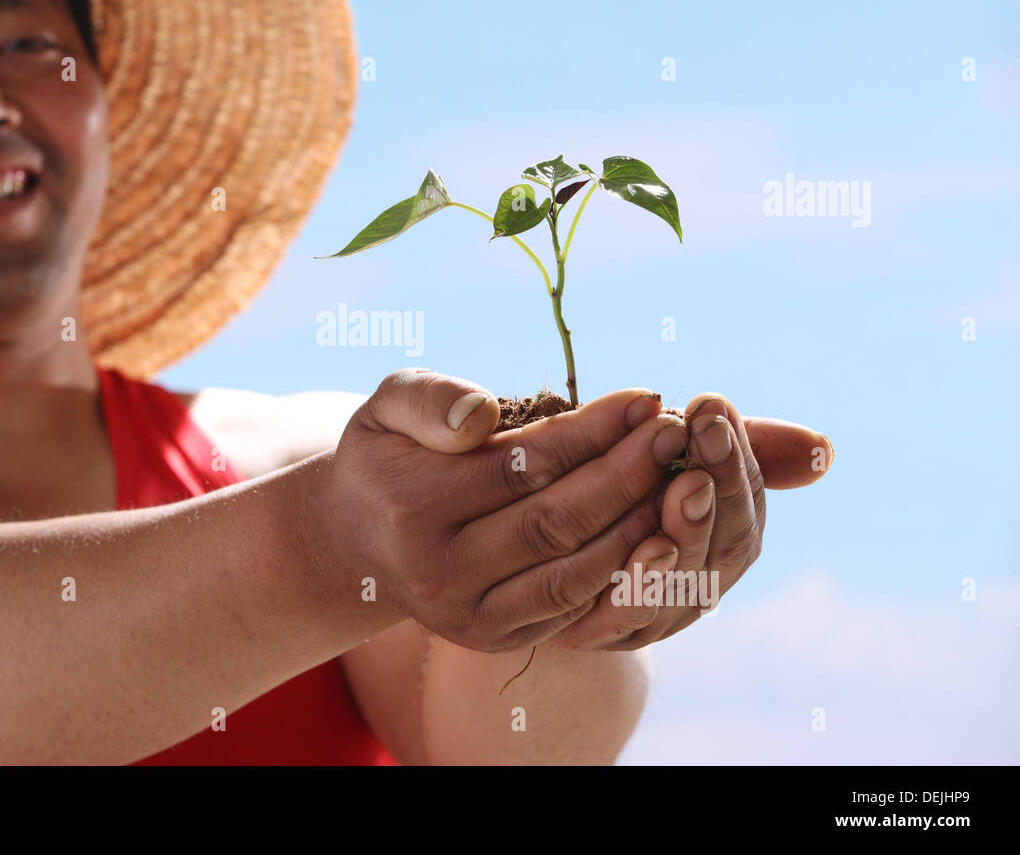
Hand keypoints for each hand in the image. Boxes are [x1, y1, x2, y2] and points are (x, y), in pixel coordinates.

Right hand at [311, 368, 691, 652]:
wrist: (356, 537)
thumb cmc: (387, 455)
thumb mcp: (387, 407)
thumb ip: (430, 399)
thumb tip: (482, 416)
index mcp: (413, 506)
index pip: (526, 466)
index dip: (594, 432)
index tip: (645, 399)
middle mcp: (439, 573)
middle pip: (558, 521)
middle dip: (630, 474)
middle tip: (678, 432)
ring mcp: (469, 616)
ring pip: (576, 573)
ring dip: (640, 525)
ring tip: (681, 478)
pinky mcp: (496, 639)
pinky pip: (574, 606)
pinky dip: (623, 569)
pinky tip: (655, 527)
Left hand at [547, 393, 833, 650]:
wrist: (534, 554)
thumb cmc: (614, 484)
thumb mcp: (668, 455)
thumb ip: (736, 448)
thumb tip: (825, 450)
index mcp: (722, 543)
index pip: (745, 506)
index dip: (736, 458)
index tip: (714, 407)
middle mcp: (696, 587)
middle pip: (724, 548)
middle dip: (716, 487)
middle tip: (704, 437)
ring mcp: (650, 617)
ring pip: (682, 587)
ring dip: (686, 534)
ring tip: (682, 487)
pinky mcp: (595, 636)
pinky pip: (621, 620)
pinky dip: (634, 587)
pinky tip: (637, 551)